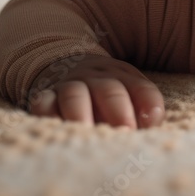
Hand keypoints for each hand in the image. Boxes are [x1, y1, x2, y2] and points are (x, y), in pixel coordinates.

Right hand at [26, 54, 164, 128]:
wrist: (65, 63)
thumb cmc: (106, 92)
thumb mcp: (129, 90)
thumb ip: (145, 108)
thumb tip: (151, 124)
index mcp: (124, 77)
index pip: (141, 89)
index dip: (148, 104)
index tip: (150, 123)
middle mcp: (97, 78)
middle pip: (110, 90)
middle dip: (118, 110)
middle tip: (125, 132)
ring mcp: (69, 85)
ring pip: (75, 94)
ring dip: (81, 113)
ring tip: (87, 132)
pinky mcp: (45, 96)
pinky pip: (43, 102)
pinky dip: (46, 113)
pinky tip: (54, 127)